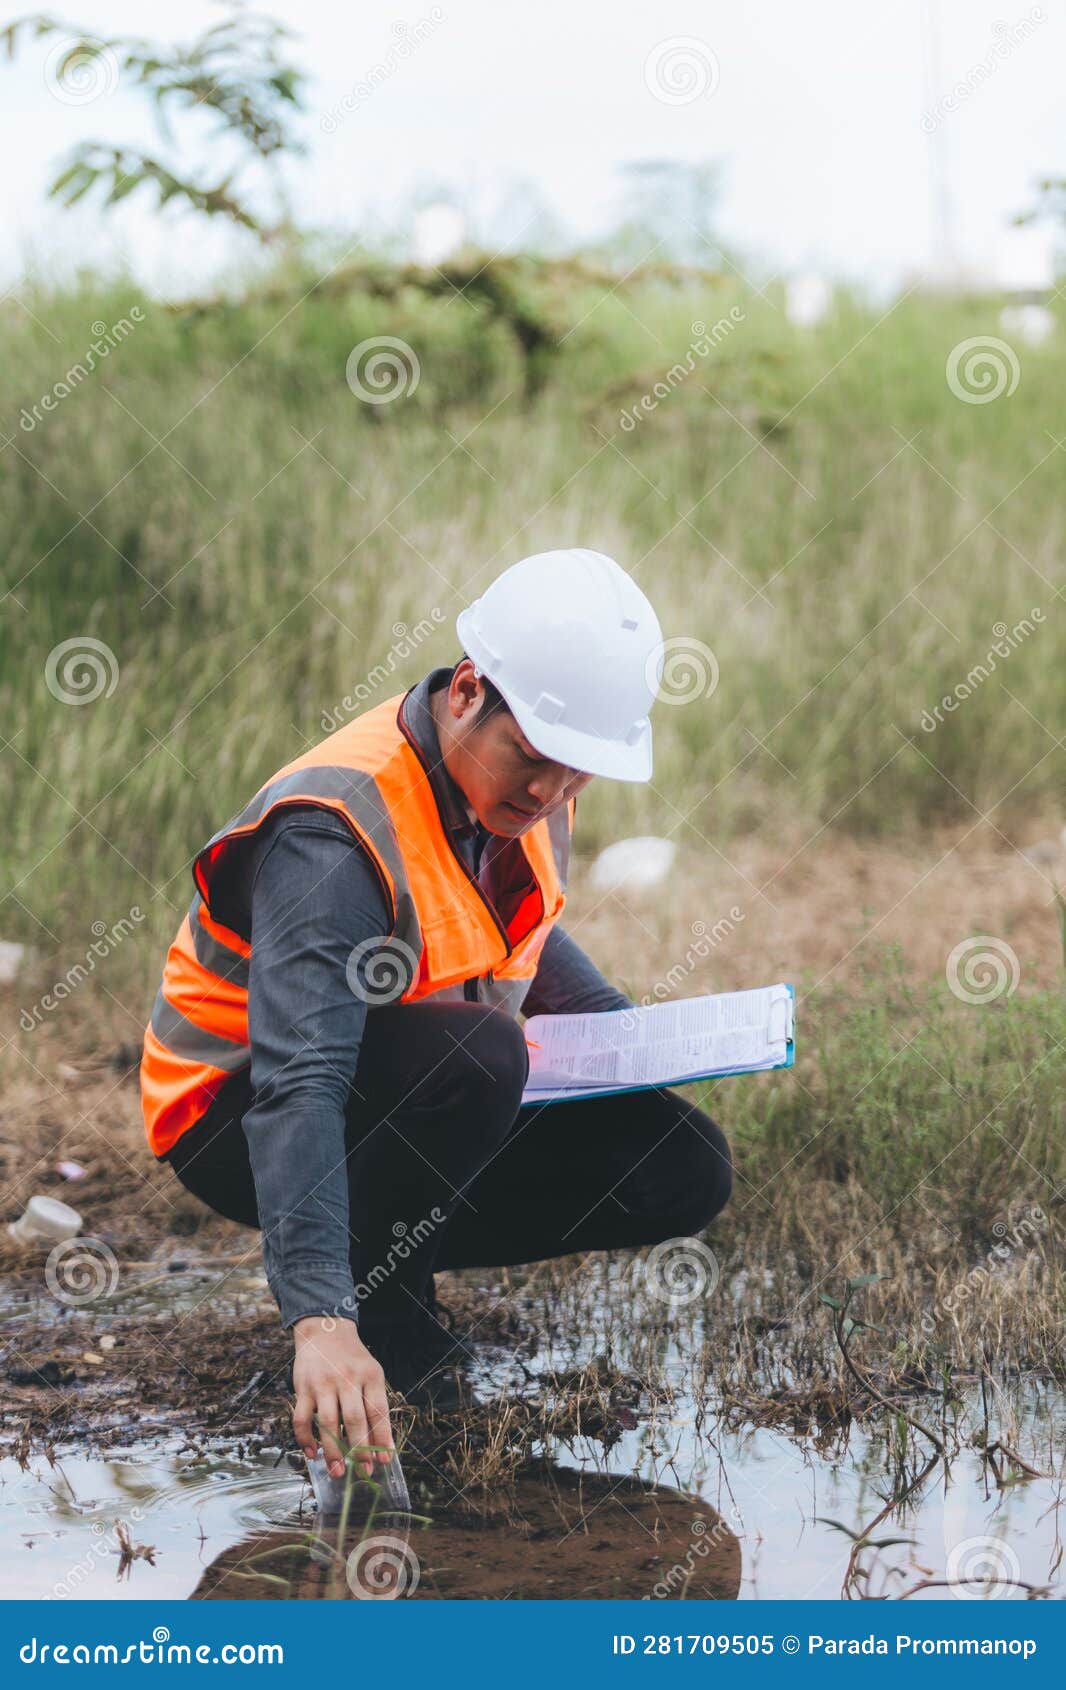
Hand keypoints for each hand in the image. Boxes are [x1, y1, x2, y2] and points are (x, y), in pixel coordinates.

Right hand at [292, 1316, 393, 1478]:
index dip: (382, 1438)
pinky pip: (301, 1419)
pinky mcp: (302, 1388)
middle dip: (360, 1450)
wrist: (325, 1330)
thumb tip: (380, 1445)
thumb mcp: (370, 1374)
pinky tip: (312, 1454)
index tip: (384, 1460)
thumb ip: (374, 1406)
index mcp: (370, 1375)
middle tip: (364, 1472)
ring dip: (333, 1451)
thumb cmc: (352, 1360)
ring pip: (327, 1423)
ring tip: (337, 1471)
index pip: (378, 1411)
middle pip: (354, 1419)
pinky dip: (305, 1440)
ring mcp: (323, 1383)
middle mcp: (347, 1379)